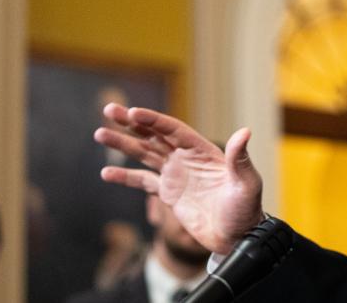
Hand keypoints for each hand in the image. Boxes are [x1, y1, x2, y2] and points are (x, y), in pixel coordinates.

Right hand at [94, 104, 264, 253]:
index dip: (153, 121)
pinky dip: (125, 177)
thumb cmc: (246, 209)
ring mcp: (176, 174)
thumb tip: (244, 132)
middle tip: (109, 110)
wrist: (237, 236)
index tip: (133, 113)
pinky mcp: (168, 193)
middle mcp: (186, 158)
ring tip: (100, 134)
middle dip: (131, 123)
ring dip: (123, 144)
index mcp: (202, 150)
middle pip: (154, 135)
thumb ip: (239, 159)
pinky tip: (106, 173)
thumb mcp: (246, 184)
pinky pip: (142, 181)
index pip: (173, 130)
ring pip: (144, 154)